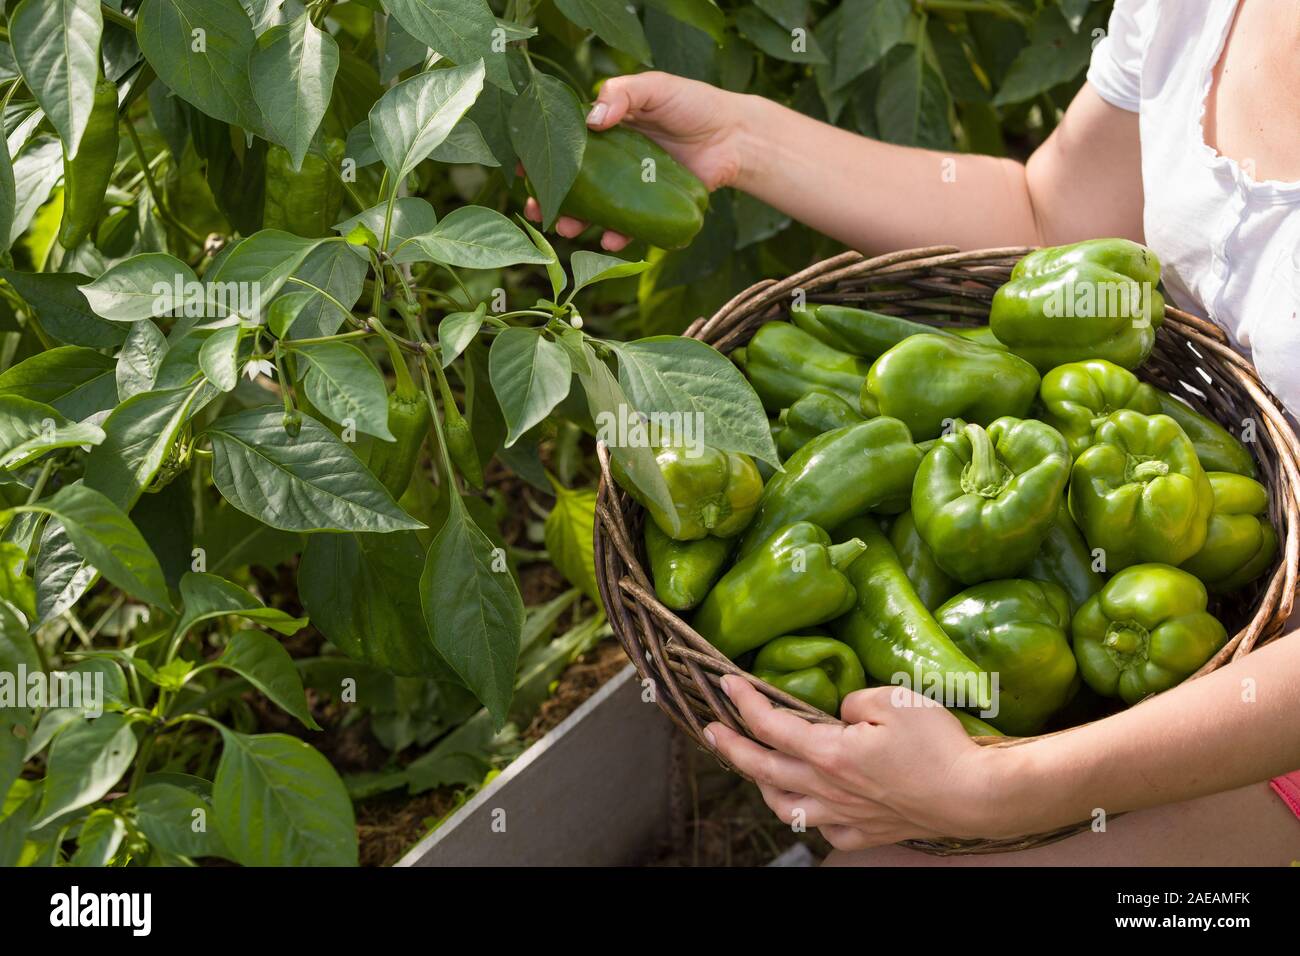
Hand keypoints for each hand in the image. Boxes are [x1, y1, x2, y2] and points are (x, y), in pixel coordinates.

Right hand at [523, 71, 747, 250]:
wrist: (733, 137)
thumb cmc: (692, 104)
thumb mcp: (654, 87)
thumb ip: (622, 94)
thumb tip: (591, 120)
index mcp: (604, 128)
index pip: (563, 143)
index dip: (541, 157)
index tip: (521, 169)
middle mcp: (611, 160)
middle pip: (572, 182)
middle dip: (550, 198)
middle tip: (535, 209)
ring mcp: (629, 187)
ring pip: (594, 209)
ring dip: (577, 222)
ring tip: (567, 230)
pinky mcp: (650, 208)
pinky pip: (628, 227)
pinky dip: (618, 236)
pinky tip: (611, 240)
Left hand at [706, 675, 1005, 850]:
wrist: (976, 796)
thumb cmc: (937, 745)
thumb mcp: (892, 700)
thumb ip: (853, 701)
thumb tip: (839, 713)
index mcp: (830, 753)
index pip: (772, 726)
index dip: (744, 703)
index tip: (726, 684)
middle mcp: (829, 789)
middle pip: (764, 770)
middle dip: (732, 747)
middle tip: (710, 730)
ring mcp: (847, 816)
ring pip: (787, 807)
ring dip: (762, 787)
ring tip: (755, 770)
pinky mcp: (869, 833)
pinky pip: (826, 831)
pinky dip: (809, 818)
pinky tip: (810, 807)